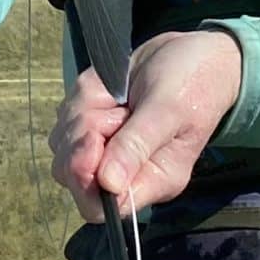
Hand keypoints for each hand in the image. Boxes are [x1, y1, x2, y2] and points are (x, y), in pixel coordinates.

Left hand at [49, 28, 243, 222]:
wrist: (195, 52)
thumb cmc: (194, 82)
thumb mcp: (169, 110)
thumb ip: (137, 146)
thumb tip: (108, 185)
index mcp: (151, 180)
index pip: (101, 207)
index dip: (85, 179)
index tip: (93, 139)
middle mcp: (125, 170)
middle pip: (72, 174)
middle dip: (82, 137)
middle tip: (114, 109)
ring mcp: (105, 146)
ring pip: (63, 142)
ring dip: (82, 112)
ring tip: (118, 97)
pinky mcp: (93, 124)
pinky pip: (64, 118)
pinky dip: (80, 98)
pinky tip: (110, 89)